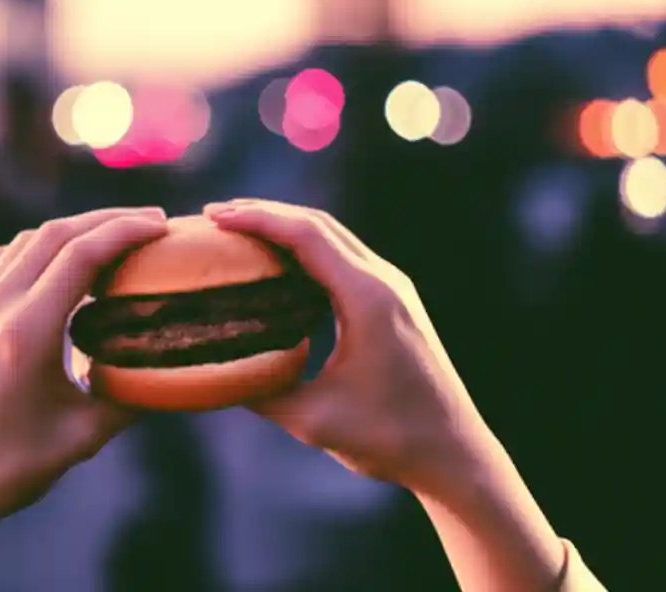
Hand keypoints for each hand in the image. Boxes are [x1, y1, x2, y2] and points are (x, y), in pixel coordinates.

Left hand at [0, 206, 167, 534]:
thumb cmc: (14, 469)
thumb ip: (134, 397)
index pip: (81, 255)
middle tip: (148, 221)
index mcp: (24, 335)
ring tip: (108, 239)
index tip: (161, 226)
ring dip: (69, 233)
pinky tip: (53, 262)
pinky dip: (30, 251)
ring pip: (21, 244)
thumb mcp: (85, 435)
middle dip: (105, 220)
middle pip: (53, 235)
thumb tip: (177, 368)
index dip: (126, 231)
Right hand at [205, 200, 577, 591]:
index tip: (215, 217)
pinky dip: (306, 251)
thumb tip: (213, 374)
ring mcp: (393, 288)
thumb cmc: (389, 438)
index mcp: (368, 299)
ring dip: (286, 228)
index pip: (307, 236)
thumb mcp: (314, 421)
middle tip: (215, 217)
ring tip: (238, 233)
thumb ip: (261, 394)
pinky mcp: (394, 301)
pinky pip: (344, 259)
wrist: (452, 452)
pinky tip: (277, 266)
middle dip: (265, 214)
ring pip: (333, 237)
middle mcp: (384, 282)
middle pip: (318, 224)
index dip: (258, 220)